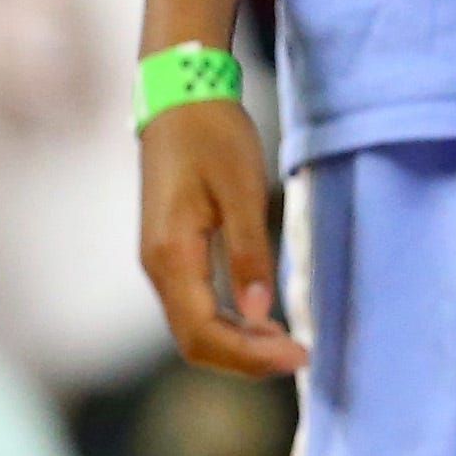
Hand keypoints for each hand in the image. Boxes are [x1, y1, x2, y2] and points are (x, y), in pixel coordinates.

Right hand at [138, 99, 306, 378]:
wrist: (180, 98)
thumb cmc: (213, 135)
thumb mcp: (241, 188)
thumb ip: (248, 252)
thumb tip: (259, 312)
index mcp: (171, 256)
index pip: (203, 333)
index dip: (249, 356)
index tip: (298, 355)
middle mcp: (157, 268)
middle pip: (195, 340)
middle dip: (245, 358)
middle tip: (299, 356)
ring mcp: (160, 261)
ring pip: (193, 326)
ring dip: (237, 343)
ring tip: (286, 343)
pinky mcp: (170, 252)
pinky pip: (194, 305)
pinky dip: (227, 322)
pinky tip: (260, 318)